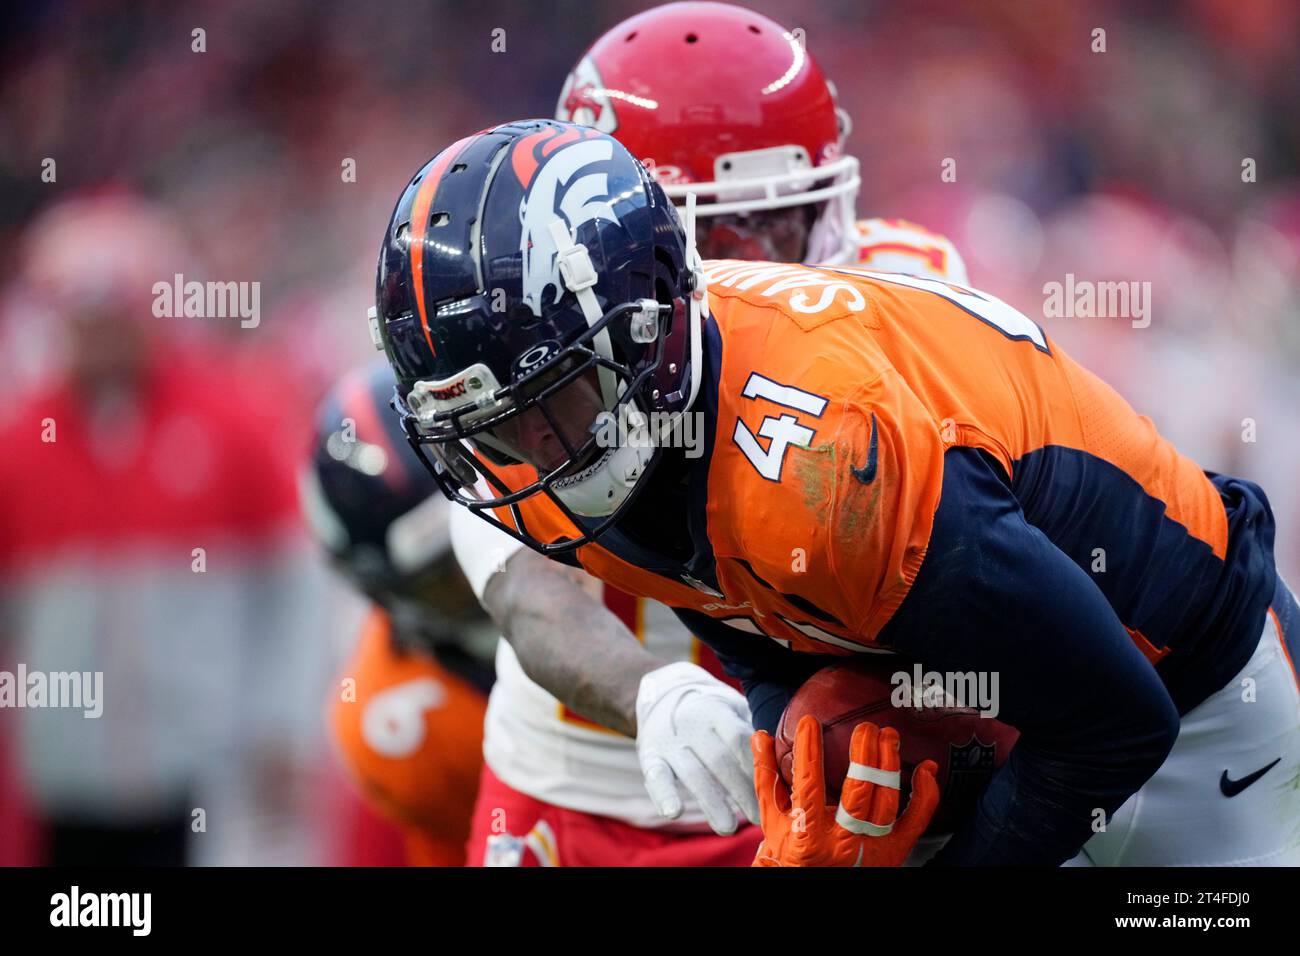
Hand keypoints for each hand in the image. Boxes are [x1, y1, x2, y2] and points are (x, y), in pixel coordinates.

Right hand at [635, 662, 759, 834]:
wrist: (665, 693)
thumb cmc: (712, 708)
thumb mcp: (733, 706)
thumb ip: (753, 728)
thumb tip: (785, 759)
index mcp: (717, 709)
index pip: (739, 739)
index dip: (755, 766)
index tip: (773, 790)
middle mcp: (691, 724)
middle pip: (719, 760)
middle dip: (741, 790)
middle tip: (760, 818)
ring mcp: (669, 741)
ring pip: (692, 774)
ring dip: (711, 802)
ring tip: (728, 828)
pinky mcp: (650, 755)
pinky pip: (656, 776)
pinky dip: (663, 794)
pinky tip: (674, 812)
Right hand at [751, 714, 938, 865]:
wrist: (810, 885)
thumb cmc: (788, 852)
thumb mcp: (773, 818)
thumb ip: (767, 776)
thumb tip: (761, 736)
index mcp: (807, 835)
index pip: (808, 785)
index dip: (808, 752)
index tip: (809, 722)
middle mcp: (841, 845)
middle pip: (859, 794)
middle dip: (864, 756)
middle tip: (865, 728)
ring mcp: (871, 850)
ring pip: (887, 803)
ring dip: (890, 765)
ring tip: (888, 735)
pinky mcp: (893, 854)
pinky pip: (916, 823)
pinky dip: (925, 796)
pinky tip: (926, 768)